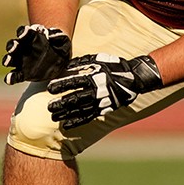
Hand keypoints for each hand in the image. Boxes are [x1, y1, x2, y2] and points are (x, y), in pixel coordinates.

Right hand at [2, 24, 71, 84]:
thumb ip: (58, 36)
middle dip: (12, 46)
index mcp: (32, 38)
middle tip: (13, 47)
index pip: (24, 32)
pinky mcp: (23, 73)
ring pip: (11, 59)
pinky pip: (15, 75)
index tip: (22, 34)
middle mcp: (24, 48)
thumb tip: (51, 36)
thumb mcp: (63, 40)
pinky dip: (11, 78)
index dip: (22, 32)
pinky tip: (9, 79)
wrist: (60, 59)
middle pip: (14, 45)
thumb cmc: (60, 46)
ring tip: (7, 62)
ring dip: (8, 59)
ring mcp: (22, 61)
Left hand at [47, 53, 162, 128]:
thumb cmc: (114, 66)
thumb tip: (65, 65)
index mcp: (94, 77)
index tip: (50, 87)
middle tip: (49, 107)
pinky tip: (67, 125)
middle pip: (75, 98)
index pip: (74, 81)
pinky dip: (77, 121)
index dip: (62, 85)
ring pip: (80, 110)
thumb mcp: (98, 59)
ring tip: (54, 117)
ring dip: (66, 114)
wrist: (134, 78)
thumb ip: (82, 62)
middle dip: (61, 103)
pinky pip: (89, 117)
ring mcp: (101, 102)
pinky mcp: (104, 110)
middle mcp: (96, 91)